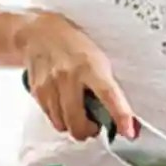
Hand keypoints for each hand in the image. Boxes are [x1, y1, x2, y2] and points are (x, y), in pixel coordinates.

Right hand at [14, 11, 136, 140]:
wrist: (39, 34)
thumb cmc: (73, 46)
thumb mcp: (97, 59)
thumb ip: (106, 86)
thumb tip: (120, 115)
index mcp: (91, 66)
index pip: (109, 94)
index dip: (120, 115)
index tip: (128, 131)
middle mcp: (69, 76)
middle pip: (77, 121)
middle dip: (87, 131)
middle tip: (93, 127)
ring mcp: (51, 84)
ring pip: (62, 123)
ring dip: (71, 125)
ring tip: (76, 114)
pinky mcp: (37, 91)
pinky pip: (50, 117)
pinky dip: (58, 117)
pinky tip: (62, 104)